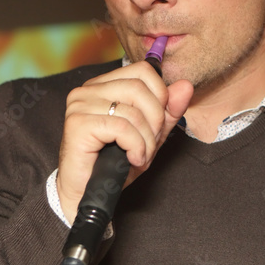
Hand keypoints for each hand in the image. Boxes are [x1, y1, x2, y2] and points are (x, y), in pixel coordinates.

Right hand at [57, 62, 193, 222]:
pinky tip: (132, 159)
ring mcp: (80, 105)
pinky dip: (136, 146)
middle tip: (151, 143)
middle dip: (156, 120)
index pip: (144, 71)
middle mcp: (88, 89)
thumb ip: (169, 110)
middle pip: (140, 88)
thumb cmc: (115, 163)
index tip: (158, 123)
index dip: (160, 96)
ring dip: (146, 139)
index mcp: (104, 85)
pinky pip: (122, 127)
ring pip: (134, 110)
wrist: (87, 193)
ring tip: (141, 155)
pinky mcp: (78, 124)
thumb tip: (185, 85)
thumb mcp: (150, 135)